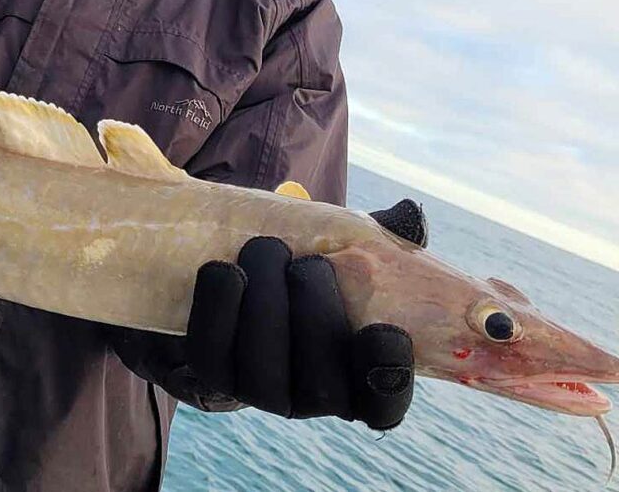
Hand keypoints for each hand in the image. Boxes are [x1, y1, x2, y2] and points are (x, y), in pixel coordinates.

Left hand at [112, 198, 428, 429]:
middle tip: (308, 264)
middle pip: (322, 388)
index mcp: (356, 376)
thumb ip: (379, 240)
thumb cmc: (302, 265)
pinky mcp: (211, 374)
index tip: (383, 328)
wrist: (228, 272)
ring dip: (266, 306)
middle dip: (316, 318)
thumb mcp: (344, 251)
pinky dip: (218, 309)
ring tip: (266, 249)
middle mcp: (310, 396)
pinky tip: (224, 269)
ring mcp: (258, 390)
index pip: (383, 405)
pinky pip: (210, 354)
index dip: (386, 376)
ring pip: (263, 374)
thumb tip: (408, 215)